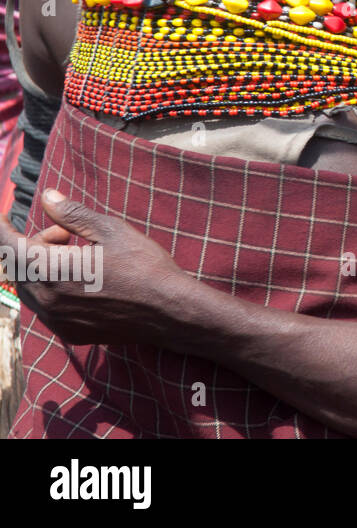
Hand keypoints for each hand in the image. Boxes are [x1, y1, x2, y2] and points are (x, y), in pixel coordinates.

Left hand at [0, 190, 189, 345]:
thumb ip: (72, 215)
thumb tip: (47, 196)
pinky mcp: (68, 332)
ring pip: (28, 287)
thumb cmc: (144, 265)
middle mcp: (46, 298)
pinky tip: (82, 281)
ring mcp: (55, 319)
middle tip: (63, 235)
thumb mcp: (112, 231)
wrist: (169, 310)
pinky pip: (44, 306)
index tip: (6, 215)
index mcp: (52, 269)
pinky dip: (50, 288)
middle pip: (16, 267)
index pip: (7, 246)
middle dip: (31, 245)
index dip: (2, 227)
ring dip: (39, 267)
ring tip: (76, 256)